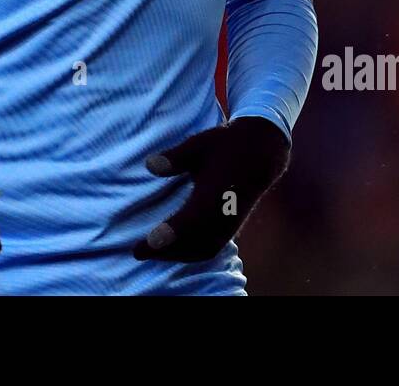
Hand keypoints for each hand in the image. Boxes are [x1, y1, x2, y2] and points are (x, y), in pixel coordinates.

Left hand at [134, 116, 290, 262]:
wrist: (261, 153)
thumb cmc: (226, 145)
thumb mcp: (199, 143)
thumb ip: (176, 157)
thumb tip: (150, 165)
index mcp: (216, 192)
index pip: (193, 219)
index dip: (172, 233)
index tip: (150, 241)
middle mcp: (224, 213)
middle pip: (195, 242)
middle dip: (166, 251)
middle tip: (138, 252)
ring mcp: (230, 222)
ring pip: (202, 249)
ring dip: (176, 255)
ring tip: (150, 253)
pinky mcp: (232, 227)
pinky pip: (210, 248)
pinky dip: (190, 254)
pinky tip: (172, 250)